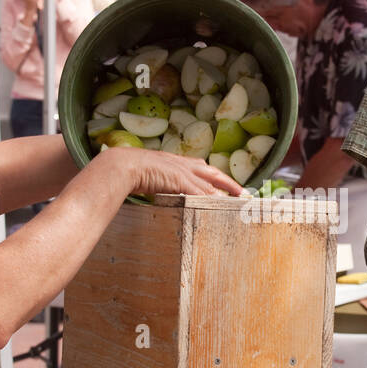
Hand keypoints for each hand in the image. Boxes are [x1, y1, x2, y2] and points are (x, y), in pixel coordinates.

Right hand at [98, 148, 243, 198]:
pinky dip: (211, 199)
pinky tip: (220, 205)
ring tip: (239, 203)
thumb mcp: (150, 176)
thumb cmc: (130, 171)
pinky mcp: (179, 181)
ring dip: (224, 194)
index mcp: (176, 162)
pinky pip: (200, 192)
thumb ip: (160, 183)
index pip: (202, 169)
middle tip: (244, 193)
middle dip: (230, 183)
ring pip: (210, 184)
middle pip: (213, 173)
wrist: (122, 165)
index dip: (215, 177)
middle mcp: (183, 165)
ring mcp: (182, 172)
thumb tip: (159, 189)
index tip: (226, 185)